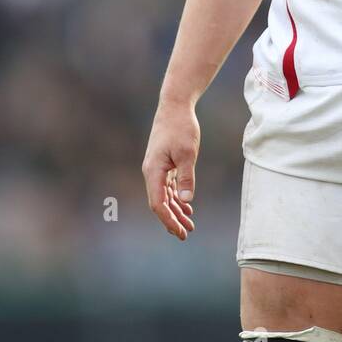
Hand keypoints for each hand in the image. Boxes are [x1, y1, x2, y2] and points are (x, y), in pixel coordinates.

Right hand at [142, 100, 200, 240]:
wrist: (174, 106)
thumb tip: (186, 200)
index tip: (179, 231)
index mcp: (153, 171)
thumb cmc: (181, 128)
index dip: (168, 219)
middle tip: (185, 234)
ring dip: (176, 210)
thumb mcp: (188, 153)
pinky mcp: (164, 163)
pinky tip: (187, 206)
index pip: (157, 203)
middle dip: (172, 219)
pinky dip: (177, 197)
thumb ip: (186, 177)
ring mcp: (157, 168)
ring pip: (165, 195)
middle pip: (160, 203)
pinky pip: (168, 186)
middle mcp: (152, 172)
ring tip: (189, 224)